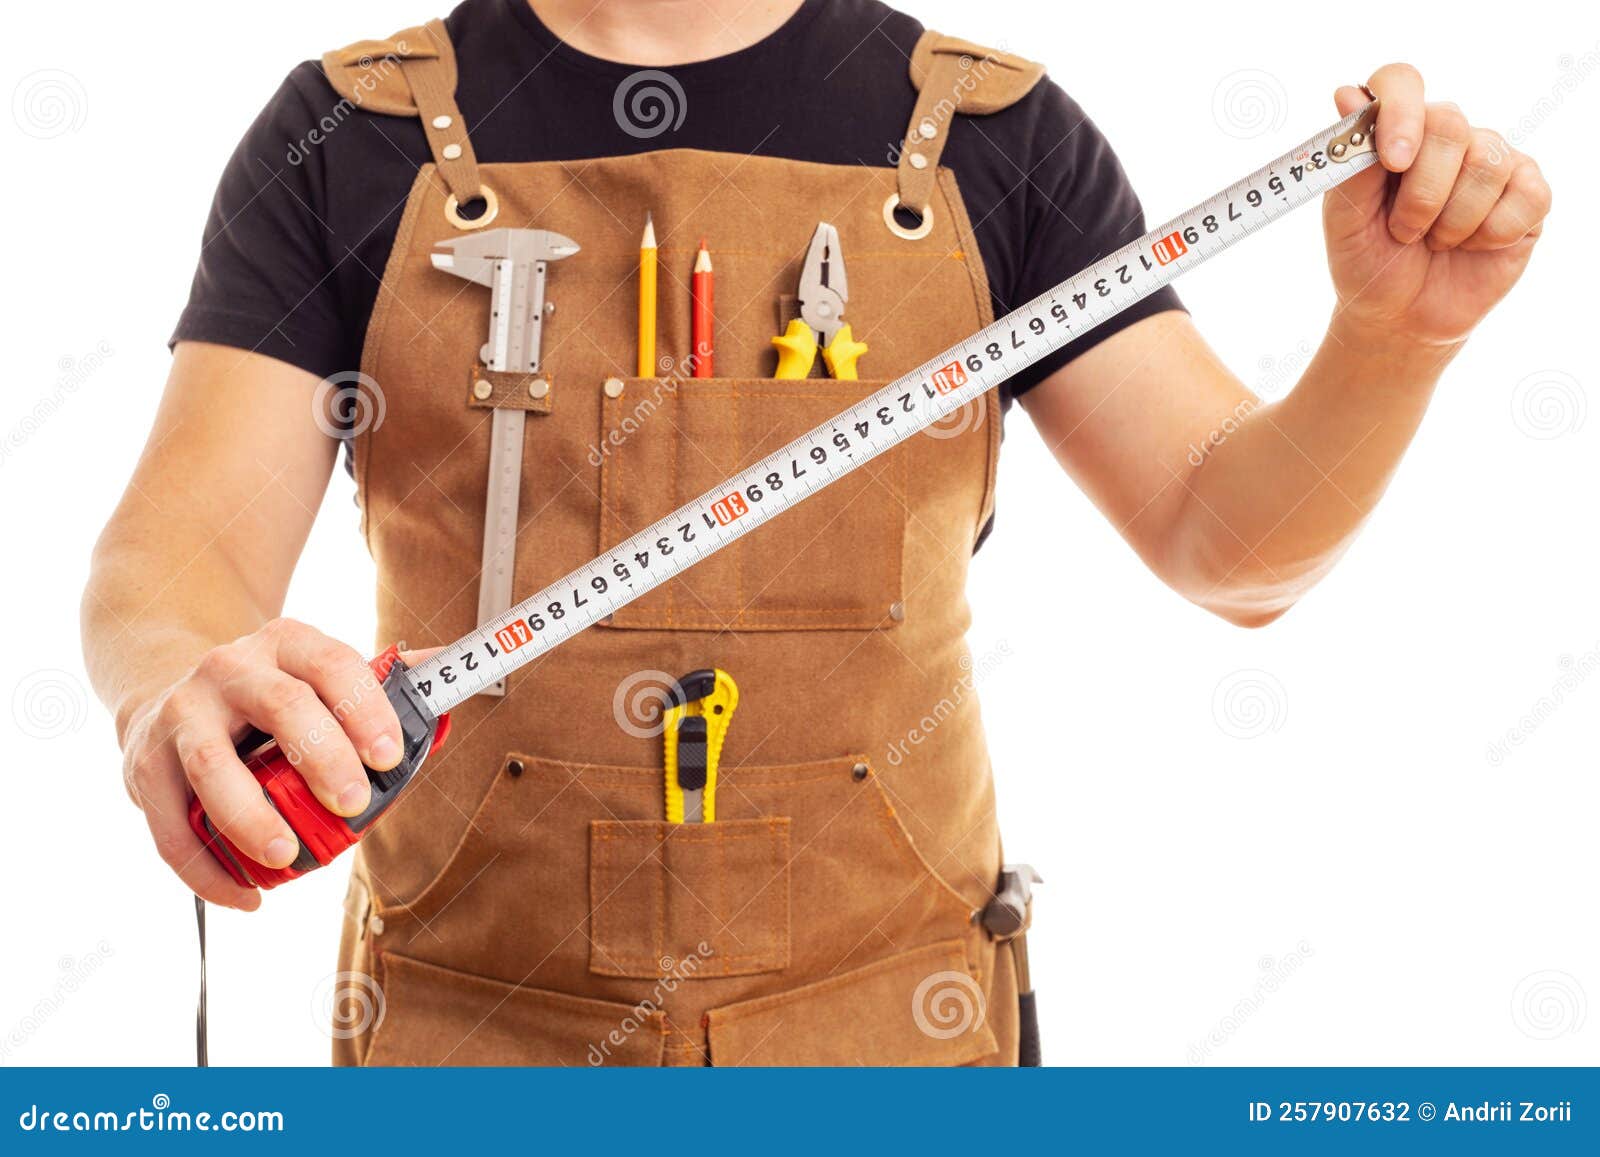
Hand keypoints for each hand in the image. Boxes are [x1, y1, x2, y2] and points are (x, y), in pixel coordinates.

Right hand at [121, 619, 404, 908]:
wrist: (168, 691)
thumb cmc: (269, 696)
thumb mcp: (317, 674)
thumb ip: (382, 681)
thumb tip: (450, 672)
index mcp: (286, 643)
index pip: (332, 665)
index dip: (365, 710)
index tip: (389, 758)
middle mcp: (230, 669)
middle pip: (282, 707)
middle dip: (322, 758)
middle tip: (351, 804)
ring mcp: (182, 713)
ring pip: (214, 764)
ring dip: (252, 816)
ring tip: (286, 855)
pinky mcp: (145, 765)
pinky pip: (171, 825)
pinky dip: (207, 869)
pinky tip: (247, 895)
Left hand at [1323, 64, 1550, 346]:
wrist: (1398, 316)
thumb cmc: (1367, 262)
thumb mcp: (1345, 218)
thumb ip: (1350, 161)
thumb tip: (1346, 94)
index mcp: (1396, 131)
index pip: (1401, 80)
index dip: (1400, 111)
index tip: (1392, 161)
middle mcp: (1447, 135)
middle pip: (1449, 124)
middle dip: (1421, 194)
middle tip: (1403, 232)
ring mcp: (1492, 159)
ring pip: (1486, 164)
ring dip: (1452, 221)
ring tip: (1434, 241)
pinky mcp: (1528, 192)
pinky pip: (1525, 196)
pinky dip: (1490, 233)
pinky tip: (1471, 245)